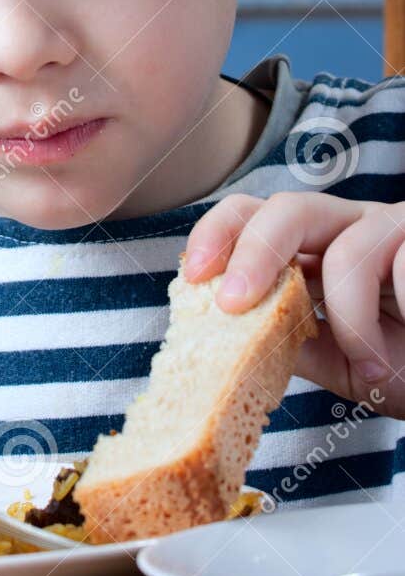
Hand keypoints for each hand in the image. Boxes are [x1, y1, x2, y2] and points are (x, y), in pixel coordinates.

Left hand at [183, 191, 404, 418]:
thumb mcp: (343, 362)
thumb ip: (292, 340)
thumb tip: (226, 333)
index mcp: (321, 249)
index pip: (254, 215)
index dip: (218, 234)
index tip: (191, 277)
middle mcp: (357, 227)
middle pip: (289, 207)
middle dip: (253, 252)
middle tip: (235, 303)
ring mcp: (401, 229)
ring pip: (349, 252)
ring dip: (353, 325)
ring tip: (373, 367)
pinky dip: (401, 320)